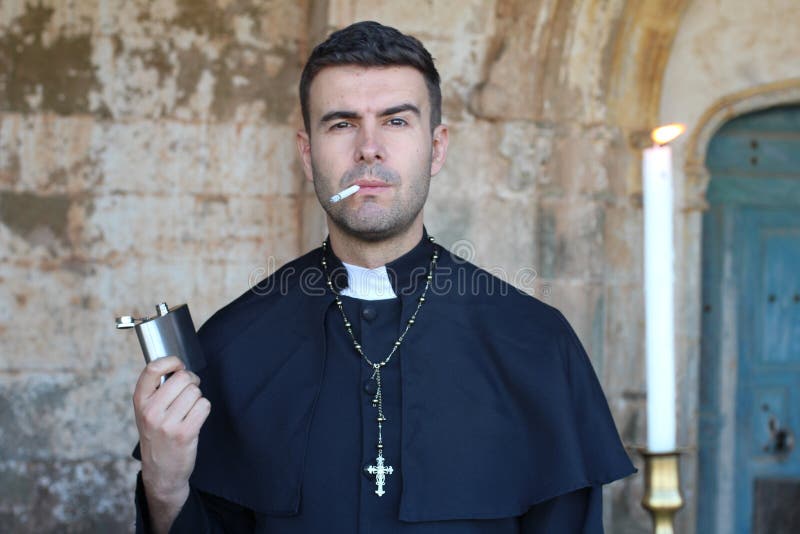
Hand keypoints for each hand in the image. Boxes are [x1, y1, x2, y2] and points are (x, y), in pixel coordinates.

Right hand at [133, 356, 210, 502]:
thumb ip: (156, 390)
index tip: (178, 365)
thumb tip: (178, 366)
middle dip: (192, 381)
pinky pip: (204, 406)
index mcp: (140, 401)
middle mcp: (151, 411)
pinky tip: (195, 419)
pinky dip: (204, 409)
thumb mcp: (146, 412)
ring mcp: (167, 423)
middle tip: (189, 392)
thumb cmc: (157, 436)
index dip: (171, 361)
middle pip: (183, 377)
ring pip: (195, 392)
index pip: (152, 369)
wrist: (161, 472)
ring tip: (189, 410)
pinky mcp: (184, 433)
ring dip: (197, 398)